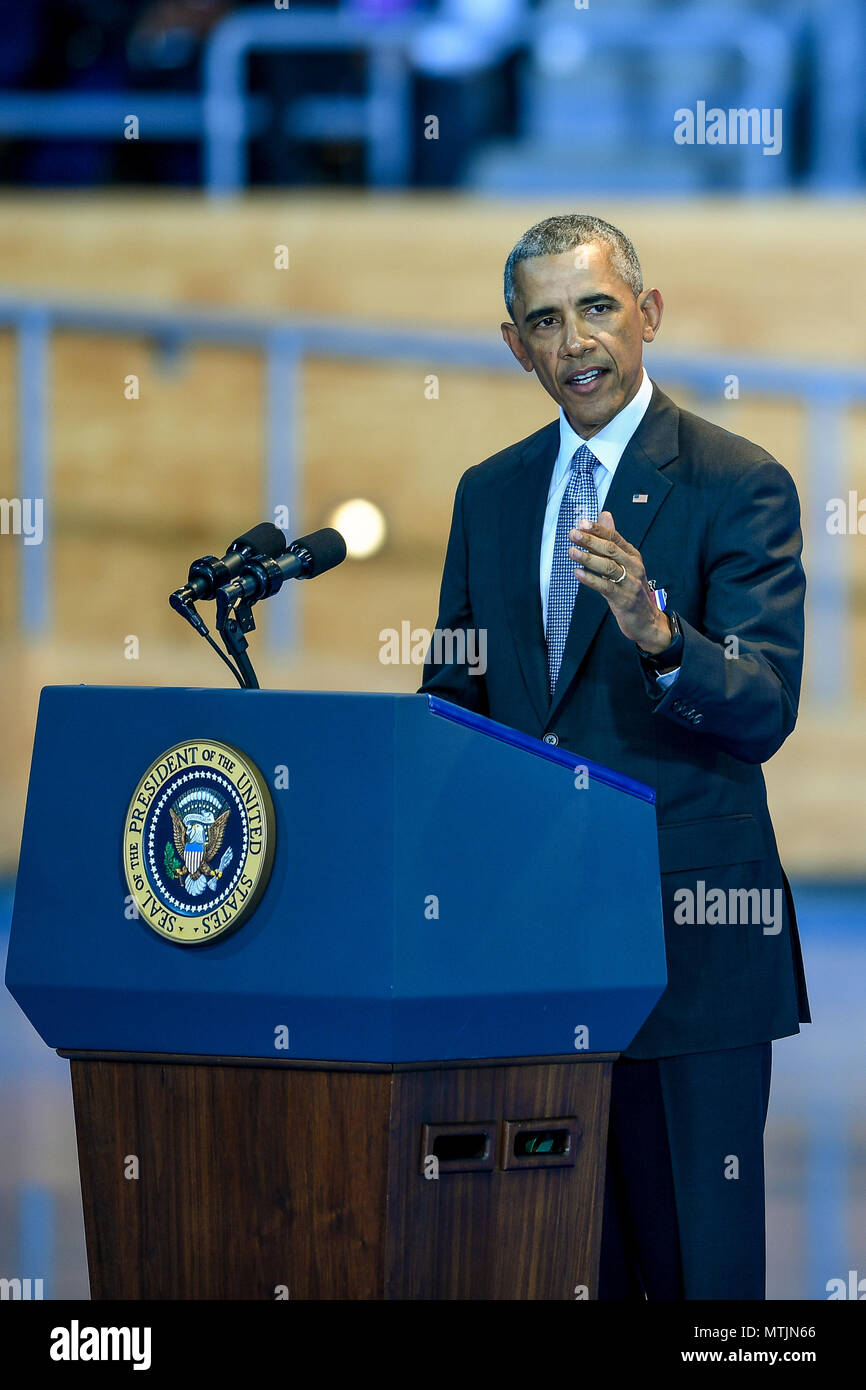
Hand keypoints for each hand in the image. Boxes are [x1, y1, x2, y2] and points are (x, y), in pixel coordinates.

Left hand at [569, 510, 671, 651]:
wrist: (647, 620)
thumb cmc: (631, 589)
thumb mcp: (624, 563)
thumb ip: (612, 541)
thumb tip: (605, 514)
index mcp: (633, 555)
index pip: (615, 537)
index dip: (598, 529)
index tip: (582, 522)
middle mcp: (634, 567)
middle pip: (611, 549)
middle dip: (591, 541)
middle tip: (572, 534)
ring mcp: (630, 583)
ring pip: (608, 567)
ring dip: (588, 558)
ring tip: (571, 552)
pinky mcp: (624, 600)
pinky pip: (606, 587)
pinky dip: (591, 580)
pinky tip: (578, 573)